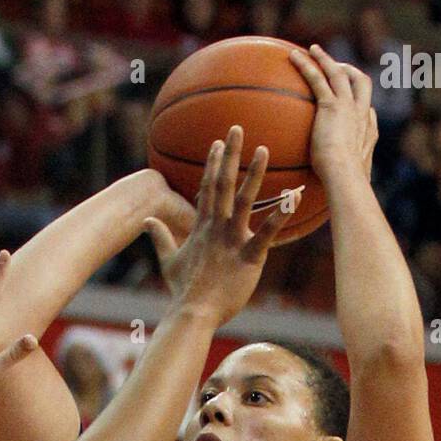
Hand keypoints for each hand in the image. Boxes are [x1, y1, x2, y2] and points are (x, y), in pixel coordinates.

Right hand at [143, 126, 295, 325]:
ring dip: (255, 174)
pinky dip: (280, 216)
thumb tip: (146, 222)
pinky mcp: (248, 257)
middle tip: (238, 128)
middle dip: (231, 154)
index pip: (208, 188)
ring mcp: (232, 240)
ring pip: (245, 201)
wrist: (192, 312)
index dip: (214, 163)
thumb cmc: (183, 290)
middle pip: (224, 184)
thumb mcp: (167, 261)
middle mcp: (217, 227)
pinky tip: (293, 199)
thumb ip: (160, 238)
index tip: (219, 142)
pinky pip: (267, 234)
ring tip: (264, 150)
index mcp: (202, 227)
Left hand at [289, 45, 373, 186]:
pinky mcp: (331, 106)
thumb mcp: (346, 189)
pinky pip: (317, 78)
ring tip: (311, 50)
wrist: (345, 179)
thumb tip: (332, 206)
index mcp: (367, 135)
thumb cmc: (345, 190)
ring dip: (326, 59)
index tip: (352, 103)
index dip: (361, 106)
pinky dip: (306, 65)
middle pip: (362, 83)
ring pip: (339, 73)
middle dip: (349, 71)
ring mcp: (348, 108)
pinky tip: (292, 57)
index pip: (369, 114)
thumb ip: (341, 190)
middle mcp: (361, 116)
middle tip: (336, 66)